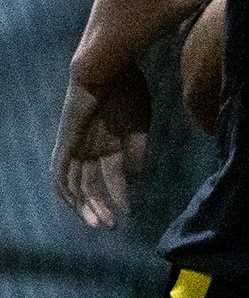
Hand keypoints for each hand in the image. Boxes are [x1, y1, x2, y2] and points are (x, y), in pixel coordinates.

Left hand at [53, 69, 152, 229]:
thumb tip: (135, 177)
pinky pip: (60, 174)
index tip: (128, 212)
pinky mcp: (65, 145)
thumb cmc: (127, 92)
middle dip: (99, 208)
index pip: (111, 179)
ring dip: (84, 205)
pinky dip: (65, 191)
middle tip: (109, 226)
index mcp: (110, 145)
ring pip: (75, 186)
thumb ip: (137, 151)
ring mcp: (76, 149)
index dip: (119, 196)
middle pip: (89, 187)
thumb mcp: (140, 125)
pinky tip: (74, 205)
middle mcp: (90, 151)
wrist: (104, 71)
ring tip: (97, 222)